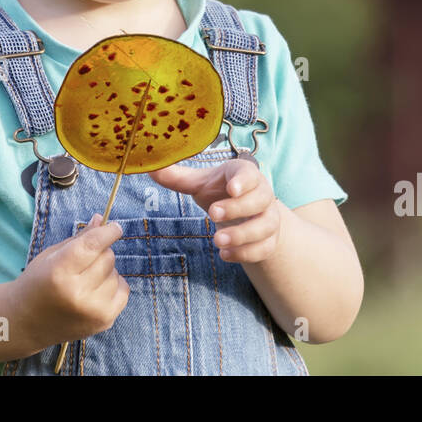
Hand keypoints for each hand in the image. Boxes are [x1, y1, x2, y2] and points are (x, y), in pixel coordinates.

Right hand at [16, 214, 129, 348]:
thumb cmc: (36, 284)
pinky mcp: (104, 322)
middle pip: (107, 258)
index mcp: (59, 271)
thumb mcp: (50, 256)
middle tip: (85, 261)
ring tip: (86, 280)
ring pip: (116, 274)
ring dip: (106, 272)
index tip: (115, 227)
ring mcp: (92, 310)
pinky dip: (114, 286)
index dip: (108, 232)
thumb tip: (102, 220)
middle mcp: (77, 293)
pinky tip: (97, 290)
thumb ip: (78, 238)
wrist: (26, 324)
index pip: (93, 244)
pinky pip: (123, 291)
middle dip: (101, 253)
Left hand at [148, 158, 281, 262]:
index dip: (243, 181)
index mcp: (244, 174)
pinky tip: (225, 255)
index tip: (230, 189)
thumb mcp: (200, 183)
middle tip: (212, 215)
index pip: (250, 173)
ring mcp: (269, 217)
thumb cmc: (220, 192)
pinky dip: (247, 254)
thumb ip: (177, 178)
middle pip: (260, 200)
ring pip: (266, 226)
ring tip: (217, 241)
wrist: (246, 212)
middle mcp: (262, 194)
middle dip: (237, 209)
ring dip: (242, 235)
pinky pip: (265, 248)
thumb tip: (150, 167)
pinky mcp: (270, 239)